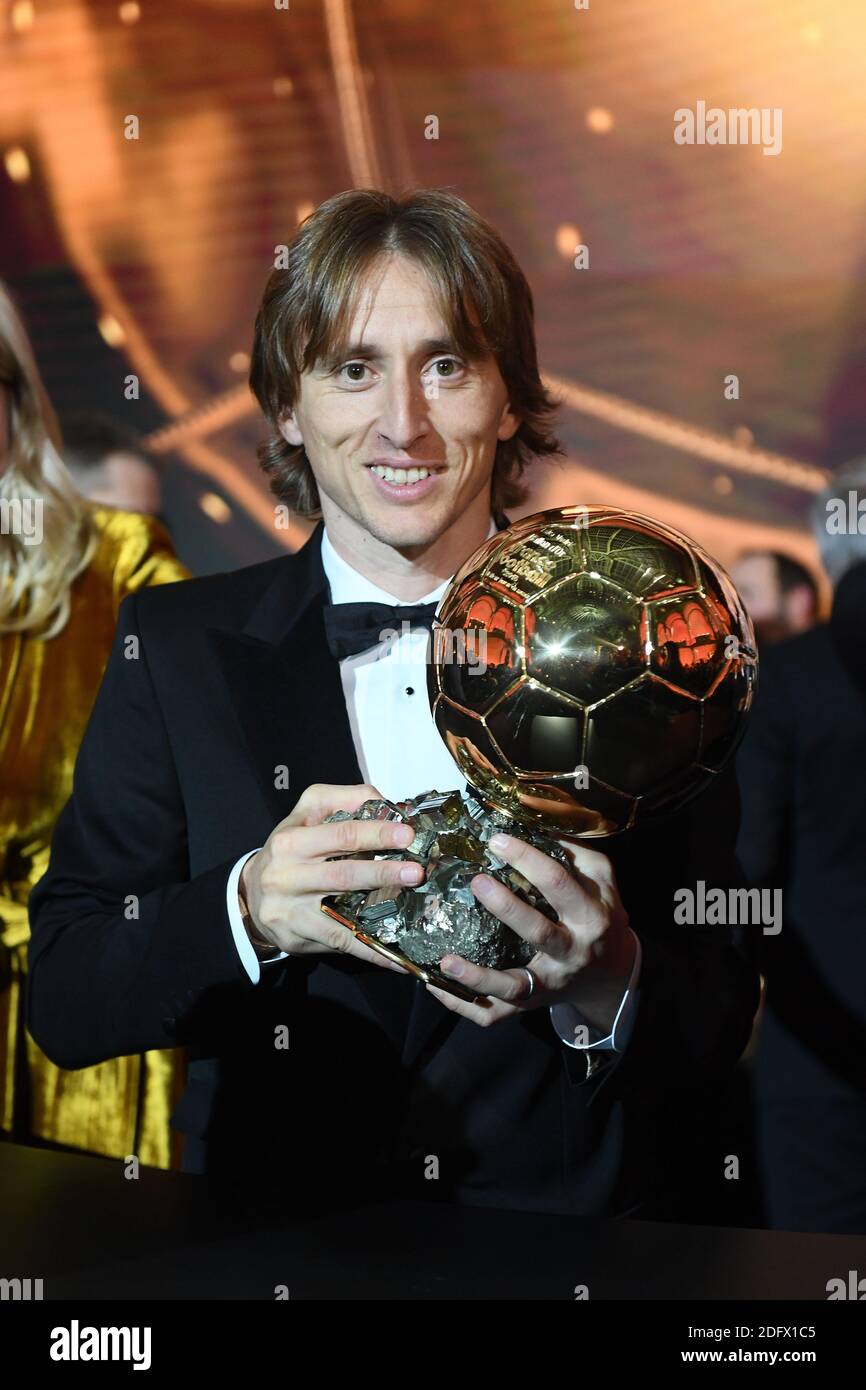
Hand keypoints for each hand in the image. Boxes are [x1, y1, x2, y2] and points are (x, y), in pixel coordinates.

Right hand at [239, 782, 421, 969]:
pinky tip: (395, 957)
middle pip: (342, 872)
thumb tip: (388, 806)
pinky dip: (369, 950)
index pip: (341, 833)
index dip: (376, 833)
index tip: (407, 834)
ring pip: (340, 909)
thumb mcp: (308, 815)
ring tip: (410, 904)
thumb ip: (344, 801)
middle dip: (382, 871)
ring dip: (379, 909)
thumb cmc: (291, 850)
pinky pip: (339, 941)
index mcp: (292, 838)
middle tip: (415, 871)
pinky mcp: (296, 933)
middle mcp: (286, 873)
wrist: (250, 894)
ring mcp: (289, 907)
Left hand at [426, 832, 636, 1028]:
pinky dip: (464, 1005)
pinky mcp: (529, 1006)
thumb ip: (574, 853)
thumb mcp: (601, 881)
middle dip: (506, 907)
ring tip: (445, 959)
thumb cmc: (599, 914)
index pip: (559, 884)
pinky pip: (494, 1015)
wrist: (611, 974)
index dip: (528, 859)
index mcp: (591, 916)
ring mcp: (548, 984)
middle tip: (475, 881)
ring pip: (512, 986)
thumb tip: (532, 819)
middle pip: (538, 932)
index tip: (497, 841)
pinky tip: (436, 984)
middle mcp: (571, 952)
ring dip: (477, 975)